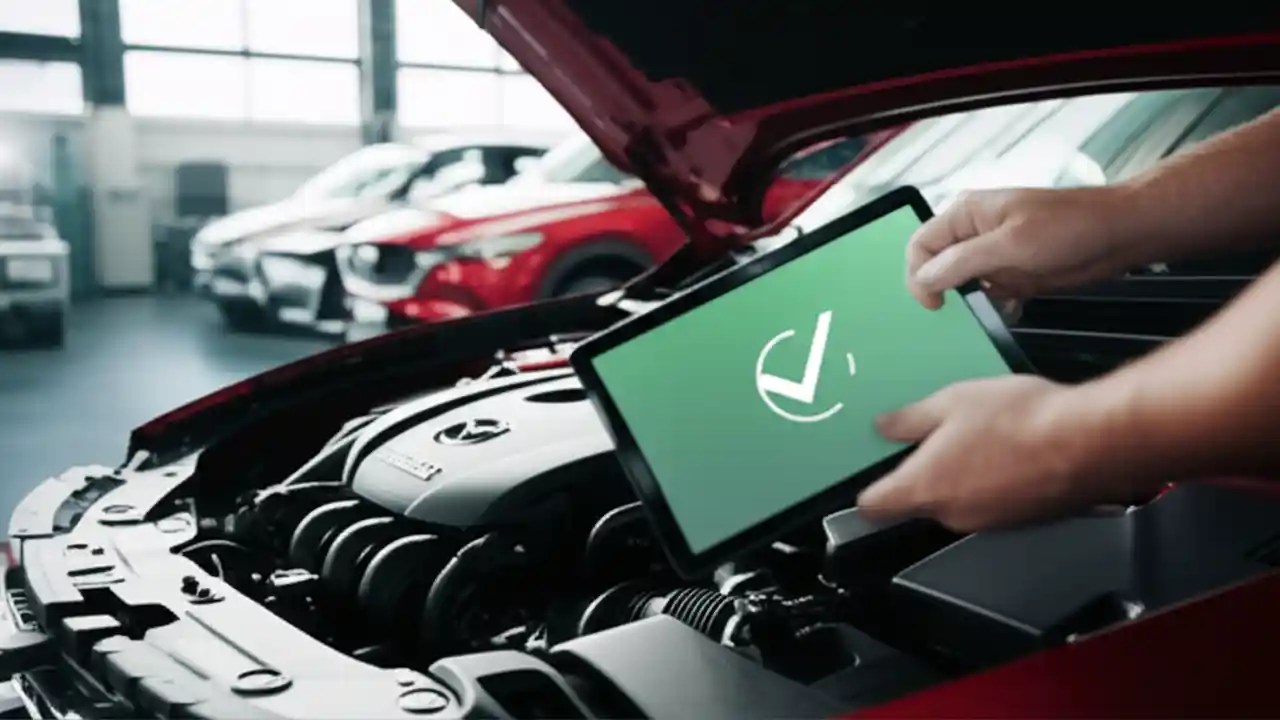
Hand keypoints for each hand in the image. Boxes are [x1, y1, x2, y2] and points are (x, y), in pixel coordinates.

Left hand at [856, 376, 1115, 531]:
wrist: (1091, 442)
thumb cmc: (1020, 419)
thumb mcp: (951, 402)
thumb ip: (910, 419)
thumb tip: (884, 427)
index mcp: (925, 486)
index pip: (873, 507)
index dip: (868, 491)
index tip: (870, 475)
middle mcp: (952, 514)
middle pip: (918, 501)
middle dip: (924, 472)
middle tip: (938, 434)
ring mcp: (988, 522)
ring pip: (957, 500)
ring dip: (962, 475)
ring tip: (983, 435)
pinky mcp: (1020, 522)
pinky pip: (992, 503)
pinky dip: (994, 481)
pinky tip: (1011, 449)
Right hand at [907, 186, 1139, 309]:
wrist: (1119, 234)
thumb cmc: (1067, 228)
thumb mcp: (1010, 244)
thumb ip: (961, 261)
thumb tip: (922, 280)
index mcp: (965, 214)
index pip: (920, 246)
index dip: (919, 276)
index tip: (937, 304)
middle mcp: (973, 233)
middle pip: (936, 267)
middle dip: (945, 291)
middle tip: (963, 310)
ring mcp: (993, 254)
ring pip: (961, 285)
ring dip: (972, 302)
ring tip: (996, 306)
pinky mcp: (1012, 273)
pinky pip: (987, 295)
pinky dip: (994, 306)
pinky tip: (1013, 307)